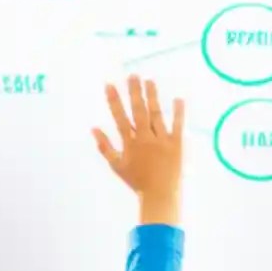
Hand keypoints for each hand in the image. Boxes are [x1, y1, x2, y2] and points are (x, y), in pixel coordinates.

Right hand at [92, 75, 183, 223]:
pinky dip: (178, 112)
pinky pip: (178, 125)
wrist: (160, 195)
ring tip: (149, 80)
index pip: (120, 117)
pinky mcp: (176, 144)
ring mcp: (161, 140)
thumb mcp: (117, 165)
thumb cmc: (137, 181)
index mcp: (130, 143)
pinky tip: (177, 99)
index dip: (114, 100)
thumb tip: (93, 129)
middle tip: (132, 75)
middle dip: (134, 92)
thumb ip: (105, 146)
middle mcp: (145, 139)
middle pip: (138, 111)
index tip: (109, 85)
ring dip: (152, 96)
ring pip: (156, 114)